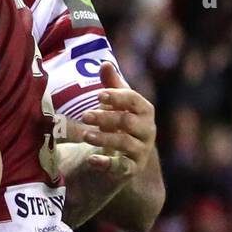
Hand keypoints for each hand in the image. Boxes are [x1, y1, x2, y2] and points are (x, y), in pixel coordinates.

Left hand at [78, 62, 155, 179]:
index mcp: (144, 110)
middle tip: (84, 115)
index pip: (134, 100)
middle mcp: (147, 130)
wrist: (122, 154)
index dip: (117, 96)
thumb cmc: (118, 122)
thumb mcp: (115, 104)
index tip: (99, 95)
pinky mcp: (132, 168)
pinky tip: (92, 160)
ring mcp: (141, 150)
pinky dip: (107, 163)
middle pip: (128, 121)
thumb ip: (111, 85)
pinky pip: (122, 167)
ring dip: (104, 138)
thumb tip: (105, 63)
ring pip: (125, 143)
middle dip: (106, 117)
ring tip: (85, 135)